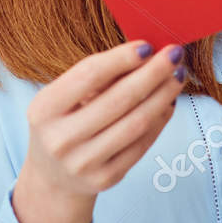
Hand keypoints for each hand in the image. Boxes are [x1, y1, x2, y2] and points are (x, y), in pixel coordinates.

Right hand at [12, 40, 187, 222]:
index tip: (148, 45)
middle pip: (119, 99)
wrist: (53, 176)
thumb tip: (146, 53)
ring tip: (178, 76)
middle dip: (153, 73)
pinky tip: (169, 102)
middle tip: (175, 54)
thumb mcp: (64, 98)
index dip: (121, 58)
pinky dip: (160, 119)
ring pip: (136, 122)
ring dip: (163, 95)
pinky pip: (143, 143)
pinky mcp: (106, 178)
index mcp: (43, 110)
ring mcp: (83, 163)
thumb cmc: (63, 123)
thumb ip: (98, 77)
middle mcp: (60, 139)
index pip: (88, 76)